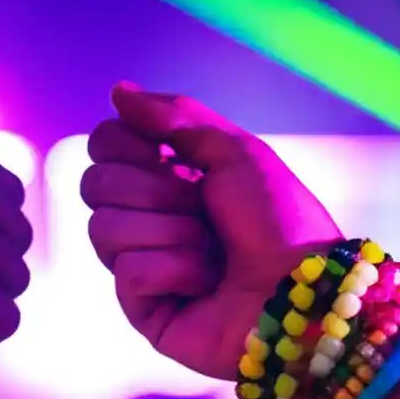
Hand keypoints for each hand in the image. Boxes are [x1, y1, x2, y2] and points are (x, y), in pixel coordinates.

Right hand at [81, 83, 340, 378]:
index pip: (104, 145)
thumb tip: (118, 91)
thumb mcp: (236, 151)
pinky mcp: (141, 307)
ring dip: (170, 232)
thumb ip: (174, 117)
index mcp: (168, 175)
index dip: (129, 144)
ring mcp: (141, 262)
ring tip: (211, 252)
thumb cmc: (280, 222)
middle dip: (154, 191)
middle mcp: (148, 217)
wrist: (304, 290)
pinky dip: (175, 271)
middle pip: (95, 183)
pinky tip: (206, 284)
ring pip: (104, 228)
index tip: (172, 156)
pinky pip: (128, 272)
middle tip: (200, 207)